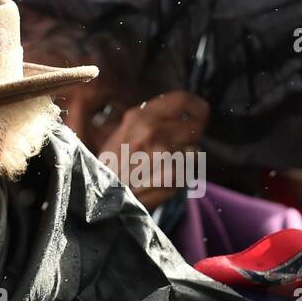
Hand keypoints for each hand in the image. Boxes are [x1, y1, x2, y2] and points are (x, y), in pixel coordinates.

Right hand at [98, 90, 209, 208]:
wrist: (101, 200)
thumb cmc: (111, 169)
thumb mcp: (122, 133)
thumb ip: (149, 120)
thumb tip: (178, 111)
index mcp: (139, 117)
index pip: (182, 100)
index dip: (197, 106)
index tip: (200, 112)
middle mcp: (152, 131)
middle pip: (196, 124)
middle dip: (193, 135)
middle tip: (182, 143)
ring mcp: (163, 154)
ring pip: (194, 150)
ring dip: (186, 158)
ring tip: (165, 166)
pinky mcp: (171, 176)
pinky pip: (189, 173)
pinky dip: (180, 178)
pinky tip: (162, 181)